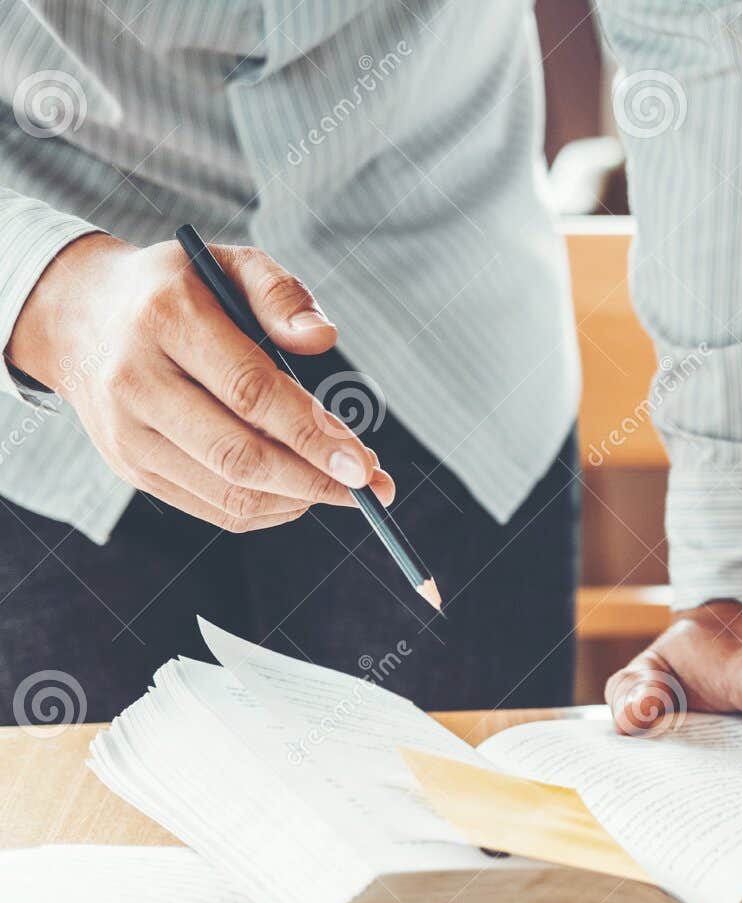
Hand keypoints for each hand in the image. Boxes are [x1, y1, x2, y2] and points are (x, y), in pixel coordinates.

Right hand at [5, 232, 393, 530]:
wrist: (78, 319)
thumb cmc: (176, 290)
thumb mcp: (228, 263)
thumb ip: (281, 293)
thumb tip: (323, 339)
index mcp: (164, 320)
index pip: (250, 391)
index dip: (313, 434)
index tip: (365, 462)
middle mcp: (135, 381)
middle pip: (239, 454)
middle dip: (316, 480)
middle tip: (370, 488)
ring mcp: (127, 433)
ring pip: (228, 492)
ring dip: (299, 500)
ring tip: (344, 490)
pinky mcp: (130, 468)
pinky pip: (211, 507)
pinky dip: (267, 509)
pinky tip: (301, 493)